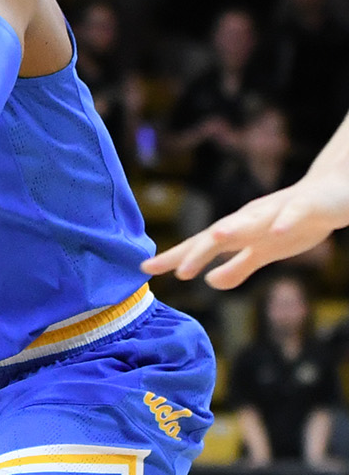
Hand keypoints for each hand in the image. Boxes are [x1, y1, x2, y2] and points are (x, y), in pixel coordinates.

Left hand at [143, 171, 348, 288]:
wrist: (334, 192)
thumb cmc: (294, 222)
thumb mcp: (265, 251)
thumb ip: (239, 266)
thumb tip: (210, 282)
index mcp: (240, 230)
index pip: (201, 246)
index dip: (176, 258)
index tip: (145, 270)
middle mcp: (250, 218)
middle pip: (218, 234)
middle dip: (197, 251)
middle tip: (177, 270)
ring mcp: (276, 211)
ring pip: (252, 220)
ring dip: (234, 229)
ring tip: (215, 238)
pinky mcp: (305, 207)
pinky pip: (294, 214)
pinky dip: (285, 220)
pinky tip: (277, 230)